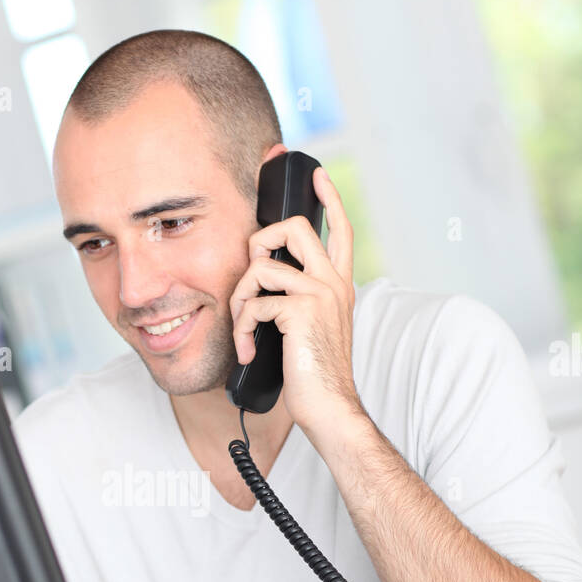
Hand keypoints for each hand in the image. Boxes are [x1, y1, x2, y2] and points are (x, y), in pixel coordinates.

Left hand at [229, 165, 363, 444]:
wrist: (328, 407)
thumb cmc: (314, 374)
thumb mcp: (313, 328)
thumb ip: (299, 299)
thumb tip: (266, 281)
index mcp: (339, 284)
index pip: (341, 230)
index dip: (330, 199)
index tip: (319, 175)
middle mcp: (333, 282)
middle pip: (294, 227)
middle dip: (259, 242)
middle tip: (250, 277)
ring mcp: (319, 293)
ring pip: (261, 266)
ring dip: (239, 300)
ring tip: (243, 330)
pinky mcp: (300, 310)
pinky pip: (253, 303)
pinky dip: (240, 330)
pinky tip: (247, 352)